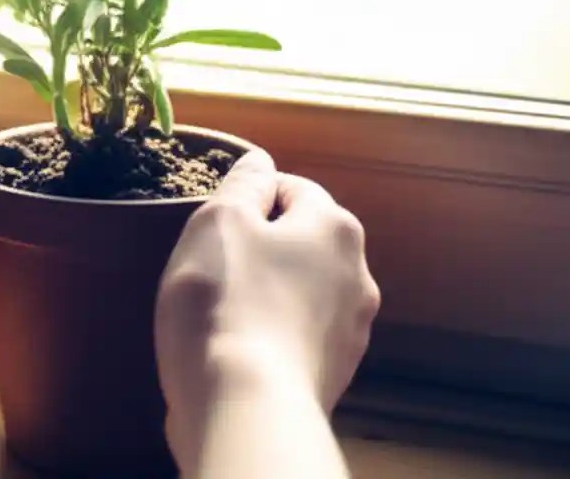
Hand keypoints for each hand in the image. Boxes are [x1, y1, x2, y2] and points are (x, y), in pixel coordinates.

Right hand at [154, 150, 378, 473]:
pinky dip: (271, 335)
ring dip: (267, 293)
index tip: (213, 226)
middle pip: (301, 242)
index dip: (248, 199)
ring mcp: (352, 330)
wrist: (246, 406)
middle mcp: (357, 274)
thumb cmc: (224, 302)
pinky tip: (237, 349)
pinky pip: (297, 336)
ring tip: (221, 314)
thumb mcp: (217, 222)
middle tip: (212, 268)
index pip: (292, 188)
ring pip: (301, 291)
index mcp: (335, 227)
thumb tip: (260, 164)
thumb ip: (242, 184)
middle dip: (261, 248)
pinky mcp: (334, 374)